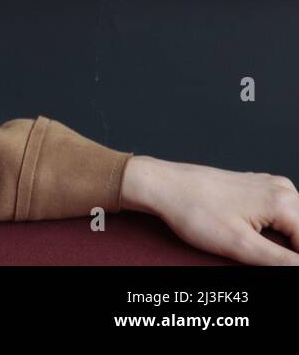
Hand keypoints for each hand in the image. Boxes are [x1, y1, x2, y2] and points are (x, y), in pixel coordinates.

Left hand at [119, 155, 298, 264]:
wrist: (162, 185)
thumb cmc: (193, 212)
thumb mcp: (241, 246)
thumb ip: (282, 261)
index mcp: (284, 202)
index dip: (293, 261)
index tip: (265, 258)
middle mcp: (282, 189)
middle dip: (289, 251)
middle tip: (257, 256)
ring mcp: (268, 185)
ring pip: (292, 224)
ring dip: (281, 242)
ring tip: (252, 247)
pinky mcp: (255, 187)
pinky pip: (277, 213)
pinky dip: (272, 228)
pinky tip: (250, 235)